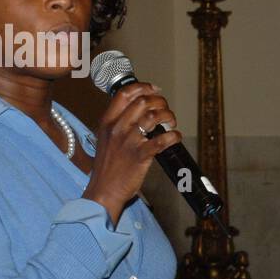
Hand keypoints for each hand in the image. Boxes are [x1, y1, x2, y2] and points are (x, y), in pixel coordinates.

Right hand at [82, 81, 182, 226]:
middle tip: (165, 109)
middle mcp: (117, 128)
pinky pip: (162, 140)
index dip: (143, 87)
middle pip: (143, 101)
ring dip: (168, 116)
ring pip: (154, 116)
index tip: (154, 89)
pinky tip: (176, 137)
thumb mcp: (105, 138)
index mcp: (107, 121)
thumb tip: (139, 110)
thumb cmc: (106, 167)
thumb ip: (118, 123)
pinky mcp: (140, 155)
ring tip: (171, 122)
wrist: (104, 190)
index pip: (124, 94)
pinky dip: (173, 136)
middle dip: (160, 101)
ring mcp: (129, 141)